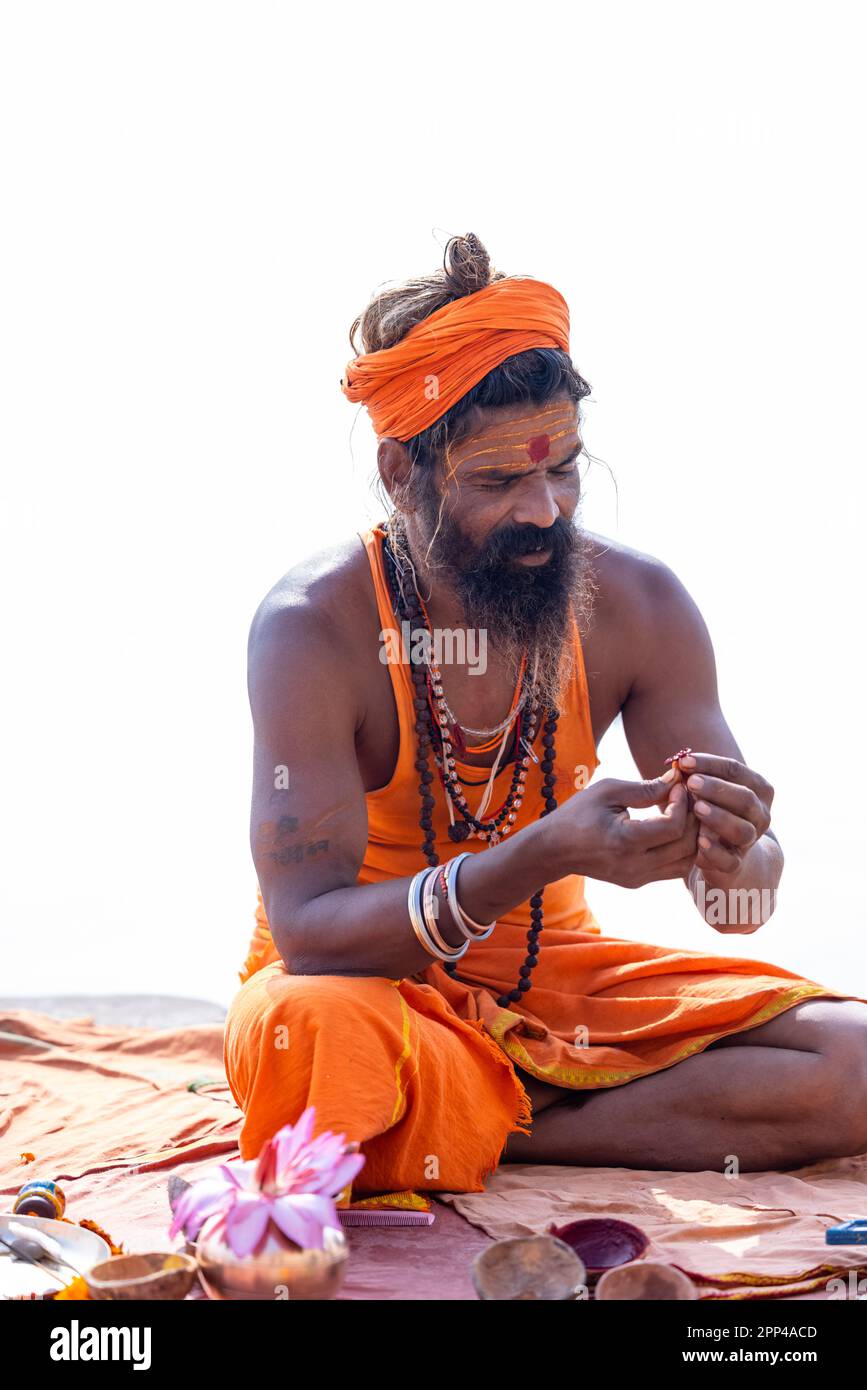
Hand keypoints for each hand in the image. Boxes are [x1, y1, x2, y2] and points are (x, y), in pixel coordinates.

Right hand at [547, 773, 698, 887]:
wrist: (554, 849)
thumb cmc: (578, 814)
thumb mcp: (608, 791)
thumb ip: (646, 788)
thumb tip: (678, 781)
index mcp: (624, 841)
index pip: (673, 826)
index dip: (683, 803)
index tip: (678, 784)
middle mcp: (635, 866)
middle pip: (687, 845)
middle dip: (694, 817)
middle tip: (690, 795)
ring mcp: (638, 878)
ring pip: (687, 861)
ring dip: (693, 835)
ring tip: (685, 811)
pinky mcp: (639, 881)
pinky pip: (676, 868)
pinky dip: (684, 848)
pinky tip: (676, 827)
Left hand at [673, 752, 773, 887]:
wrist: (725, 855)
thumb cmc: (709, 811)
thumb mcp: (705, 792)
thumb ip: (694, 779)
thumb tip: (676, 765)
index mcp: (756, 790)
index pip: (737, 771)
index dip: (711, 764)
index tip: (684, 761)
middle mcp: (759, 815)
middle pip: (745, 799)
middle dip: (718, 789)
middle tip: (691, 783)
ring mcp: (749, 842)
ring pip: (742, 830)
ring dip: (719, 817)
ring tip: (697, 808)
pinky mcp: (735, 866)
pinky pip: (730, 861)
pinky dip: (715, 852)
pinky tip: (699, 841)